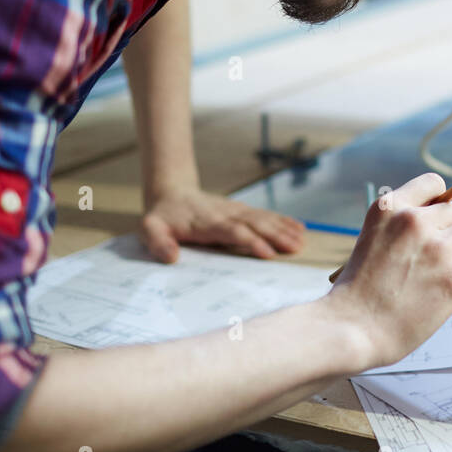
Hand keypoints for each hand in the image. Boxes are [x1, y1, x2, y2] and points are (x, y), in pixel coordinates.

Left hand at [139, 185, 306, 262]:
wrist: (172, 193)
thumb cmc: (162, 217)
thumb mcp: (150, 229)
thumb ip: (159, 243)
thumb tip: (172, 257)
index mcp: (207, 223)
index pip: (233, 231)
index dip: (251, 241)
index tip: (268, 253)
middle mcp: (226, 214)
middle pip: (255, 224)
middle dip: (276, 235)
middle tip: (295, 248)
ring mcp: (236, 211)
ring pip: (263, 219)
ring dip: (283, 229)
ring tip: (301, 240)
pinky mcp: (241, 210)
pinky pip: (265, 215)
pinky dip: (283, 220)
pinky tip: (299, 227)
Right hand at [323, 172, 451, 371]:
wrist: (350, 329)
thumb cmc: (357, 294)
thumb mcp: (369, 241)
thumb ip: (399, 230)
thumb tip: (438, 226)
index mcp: (390, 209)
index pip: (433, 185)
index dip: (442, 200)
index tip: (443, 215)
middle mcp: (415, 222)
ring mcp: (438, 249)